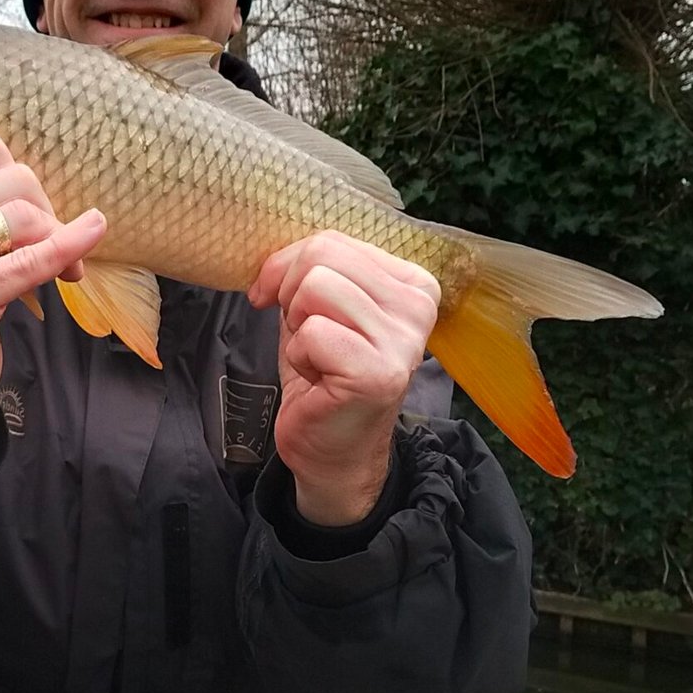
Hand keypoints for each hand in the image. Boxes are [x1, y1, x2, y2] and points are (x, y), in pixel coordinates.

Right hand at [0, 136, 105, 458]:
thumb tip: (61, 188)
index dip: (26, 185)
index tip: (36, 224)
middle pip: (14, 180)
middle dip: (49, 213)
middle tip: (57, 254)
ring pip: (25, 216)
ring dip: (58, 242)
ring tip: (62, 274)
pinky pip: (31, 262)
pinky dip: (66, 253)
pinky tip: (82, 261)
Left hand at [247, 231, 439, 525]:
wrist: (334, 452)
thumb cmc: (325, 375)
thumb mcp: (321, 309)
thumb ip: (313, 270)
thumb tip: (274, 253)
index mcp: (412, 283)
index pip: (333, 239)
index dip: (288, 267)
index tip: (282, 302)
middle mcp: (418, 306)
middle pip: (322, 255)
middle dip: (290, 293)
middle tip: (304, 336)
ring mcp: (403, 341)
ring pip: (315, 288)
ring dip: (297, 327)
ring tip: (317, 357)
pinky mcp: (378, 373)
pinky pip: (312, 333)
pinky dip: (300, 356)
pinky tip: (320, 380)